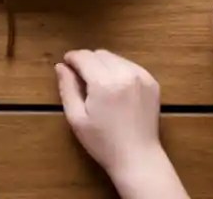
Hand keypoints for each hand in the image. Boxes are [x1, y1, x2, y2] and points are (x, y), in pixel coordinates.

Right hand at [56, 50, 187, 198]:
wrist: (138, 158)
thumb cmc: (103, 142)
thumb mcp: (77, 118)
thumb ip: (67, 88)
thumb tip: (61, 66)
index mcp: (105, 83)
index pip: (84, 57)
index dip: (72, 58)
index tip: (66, 64)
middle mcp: (125, 74)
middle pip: (100, 54)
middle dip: (87, 61)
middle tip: (81, 79)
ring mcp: (142, 76)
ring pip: (115, 58)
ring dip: (103, 65)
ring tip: (98, 85)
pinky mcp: (152, 82)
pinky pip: (130, 66)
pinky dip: (119, 70)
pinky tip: (115, 89)